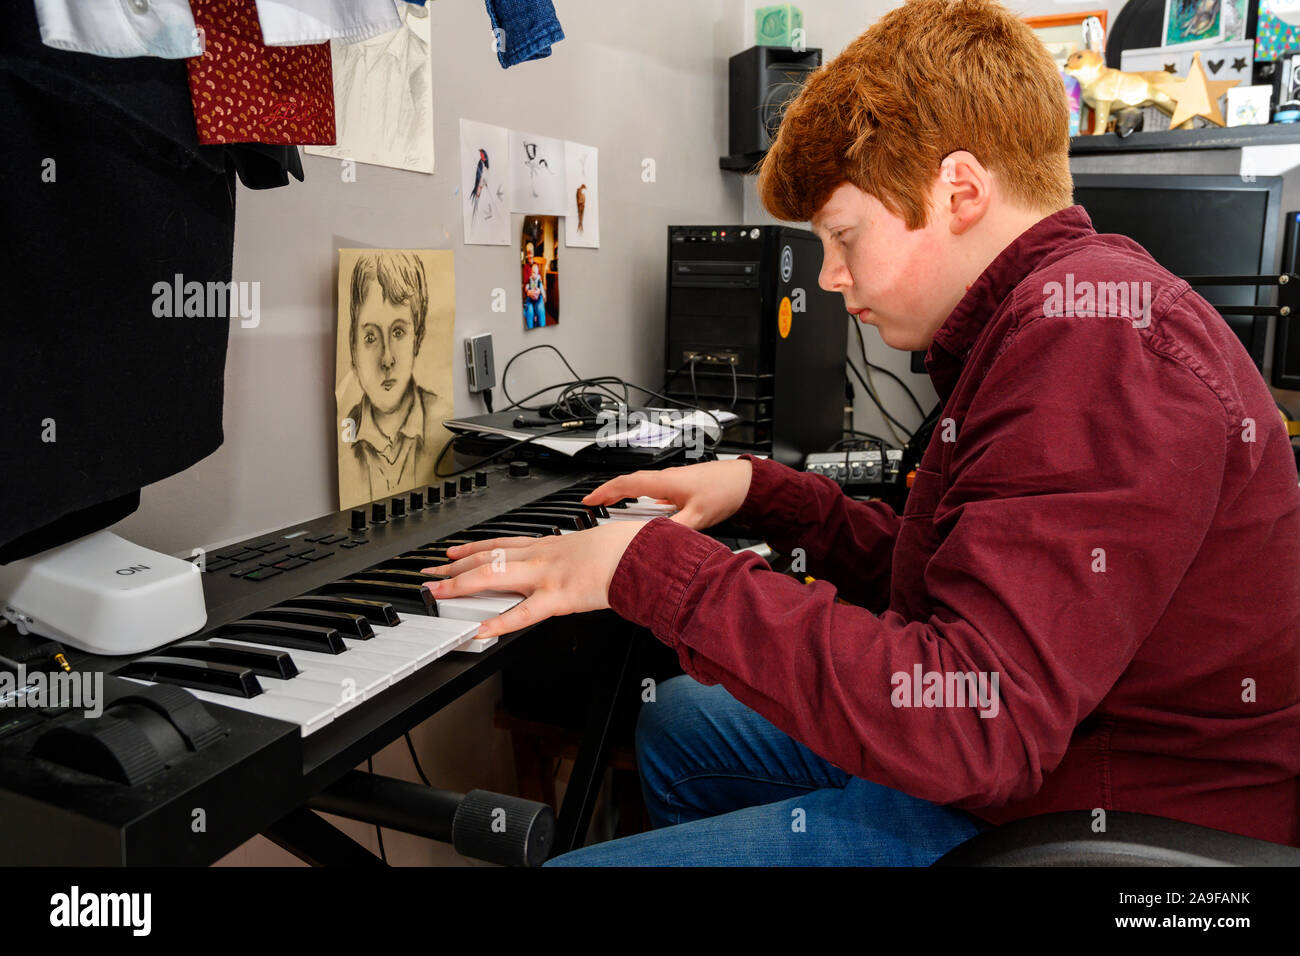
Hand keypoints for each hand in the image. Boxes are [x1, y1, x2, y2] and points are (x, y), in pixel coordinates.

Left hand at [421, 521, 647, 638]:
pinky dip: (499, 623)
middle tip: (431, 574)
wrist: (644, 552)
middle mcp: (543, 556)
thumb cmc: (628, 547)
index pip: (503, 544)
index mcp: (552, 545)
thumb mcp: (598, 543)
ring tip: (438, 593)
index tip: (453, 553)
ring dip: (462, 584)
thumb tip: (580, 560)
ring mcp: (547, 575)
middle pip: (488, 557)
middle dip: (455, 567)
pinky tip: (480, 630)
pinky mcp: (559, 597)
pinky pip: (523, 613)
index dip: (474, 549)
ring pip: (495, 575)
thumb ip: (581, 554)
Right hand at [583, 459, 752, 530]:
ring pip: (641, 486)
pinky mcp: (681, 485)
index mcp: (663, 483)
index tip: (588, 500)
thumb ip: (674, 530)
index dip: (603, 493)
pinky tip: (646, 509)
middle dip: (608, 493)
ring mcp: (673, 481)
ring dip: (624, 495)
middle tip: (593, 504)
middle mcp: (665, 479)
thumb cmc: (724, 491)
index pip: (624, 485)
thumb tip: (656, 541)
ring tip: (612, 506)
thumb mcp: (697, 517)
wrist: (745, 482)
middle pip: (628, 483)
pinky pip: (653, 490)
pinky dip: (641, 498)